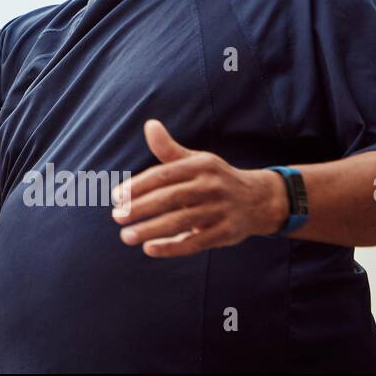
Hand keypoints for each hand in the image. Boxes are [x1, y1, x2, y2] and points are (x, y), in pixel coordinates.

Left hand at [110, 119, 288, 256]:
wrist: (260, 200)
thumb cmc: (215, 178)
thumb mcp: (196, 160)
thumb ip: (169, 149)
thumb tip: (149, 125)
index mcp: (200, 165)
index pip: (163, 175)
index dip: (138, 186)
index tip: (115, 196)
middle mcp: (211, 186)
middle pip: (169, 198)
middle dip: (140, 208)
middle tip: (116, 217)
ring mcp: (220, 210)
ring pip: (180, 221)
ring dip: (151, 230)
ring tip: (126, 236)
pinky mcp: (226, 233)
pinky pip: (196, 242)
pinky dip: (172, 247)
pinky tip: (149, 249)